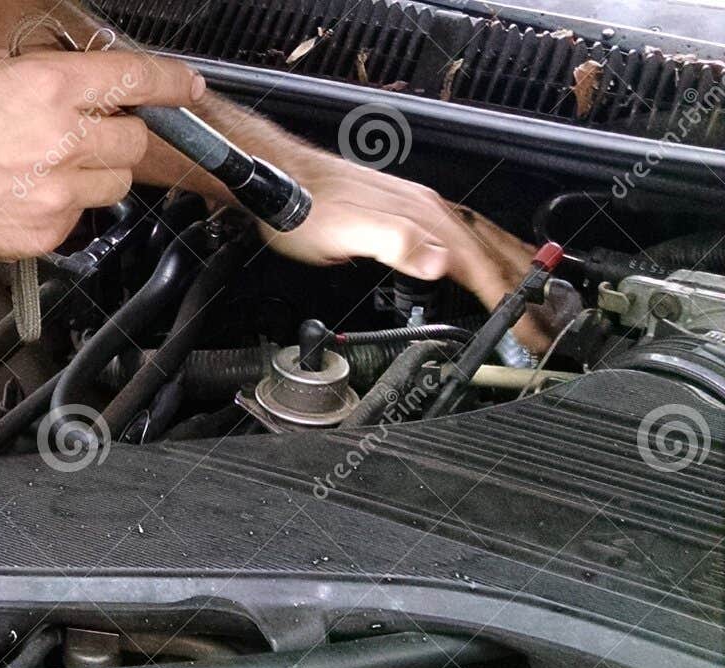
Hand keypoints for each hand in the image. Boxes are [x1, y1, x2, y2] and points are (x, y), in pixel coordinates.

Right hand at [0, 49, 203, 259]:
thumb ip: (46, 73)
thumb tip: (82, 80)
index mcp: (50, 88)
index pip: (136, 78)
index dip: (170, 82)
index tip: (186, 87)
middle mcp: (61, 140)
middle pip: (135, 140)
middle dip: (120, 133)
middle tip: (89, 133)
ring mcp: (57, 194)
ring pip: (116, 184)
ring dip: (98, 173)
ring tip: (52, 167)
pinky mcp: (45, 233)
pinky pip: (81, 218)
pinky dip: (66, 207)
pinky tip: (27, 195)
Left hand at [263, 153, 551, 346]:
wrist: (279, 179)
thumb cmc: (305, 206)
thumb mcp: (346, 233)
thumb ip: (394, 243)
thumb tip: (440, 261)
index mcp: (422, 218)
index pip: (478, 264)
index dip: (506, 299)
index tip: (528, 328)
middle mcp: (426, 209)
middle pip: (489, 248)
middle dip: (523, 284)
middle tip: (548, 318)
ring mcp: (416, 209)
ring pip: (478, 238)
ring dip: (510, 264)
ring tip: (534, 285)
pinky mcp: (402, 213)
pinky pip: (458, 234)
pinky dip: (481, 252)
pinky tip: (476, 259)